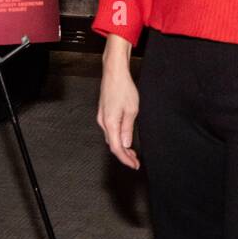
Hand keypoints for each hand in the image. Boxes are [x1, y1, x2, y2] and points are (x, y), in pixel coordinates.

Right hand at [97, 35, 139, 169]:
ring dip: (122, 146)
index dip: (125, 159)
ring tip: (133, 152)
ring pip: (111, 138)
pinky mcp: (103, 113)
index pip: (117, 148)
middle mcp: (103, 122)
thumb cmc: (123, 88)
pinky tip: (125, 138)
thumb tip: (126, 144)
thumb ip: (128, 129)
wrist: (114, 73)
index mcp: (110, 123)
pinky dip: (118, 137)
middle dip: (124, 155)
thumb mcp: (132, 110)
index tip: (134, 165)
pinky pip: (110, 130)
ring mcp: (102, 117)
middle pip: (113, 144)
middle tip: (136, 161)